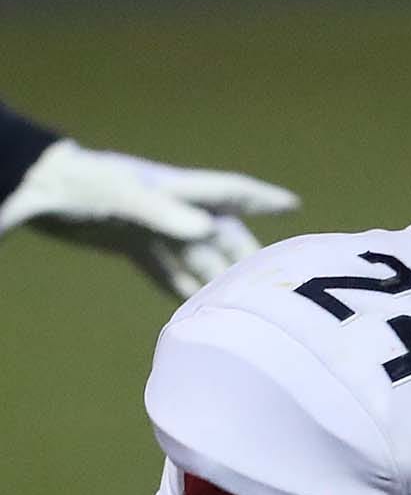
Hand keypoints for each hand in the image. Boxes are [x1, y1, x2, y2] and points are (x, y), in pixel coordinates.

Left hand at [1, 138, 297, 298]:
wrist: (33, 187)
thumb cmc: (81, 184)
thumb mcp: (125, 197)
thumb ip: (166, 214)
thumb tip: (208, 232)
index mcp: (178, 190)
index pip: (231, 193)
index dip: (262, 199)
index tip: (293, 205)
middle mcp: (172, 209)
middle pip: (220, 237)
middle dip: (247, 259)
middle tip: (276, 287)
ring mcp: (151, 227)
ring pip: (196, 258)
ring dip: (216, 281)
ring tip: (243, 309)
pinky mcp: (130, 244)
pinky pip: (165, 271)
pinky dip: (182, 288)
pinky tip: (196, 308)